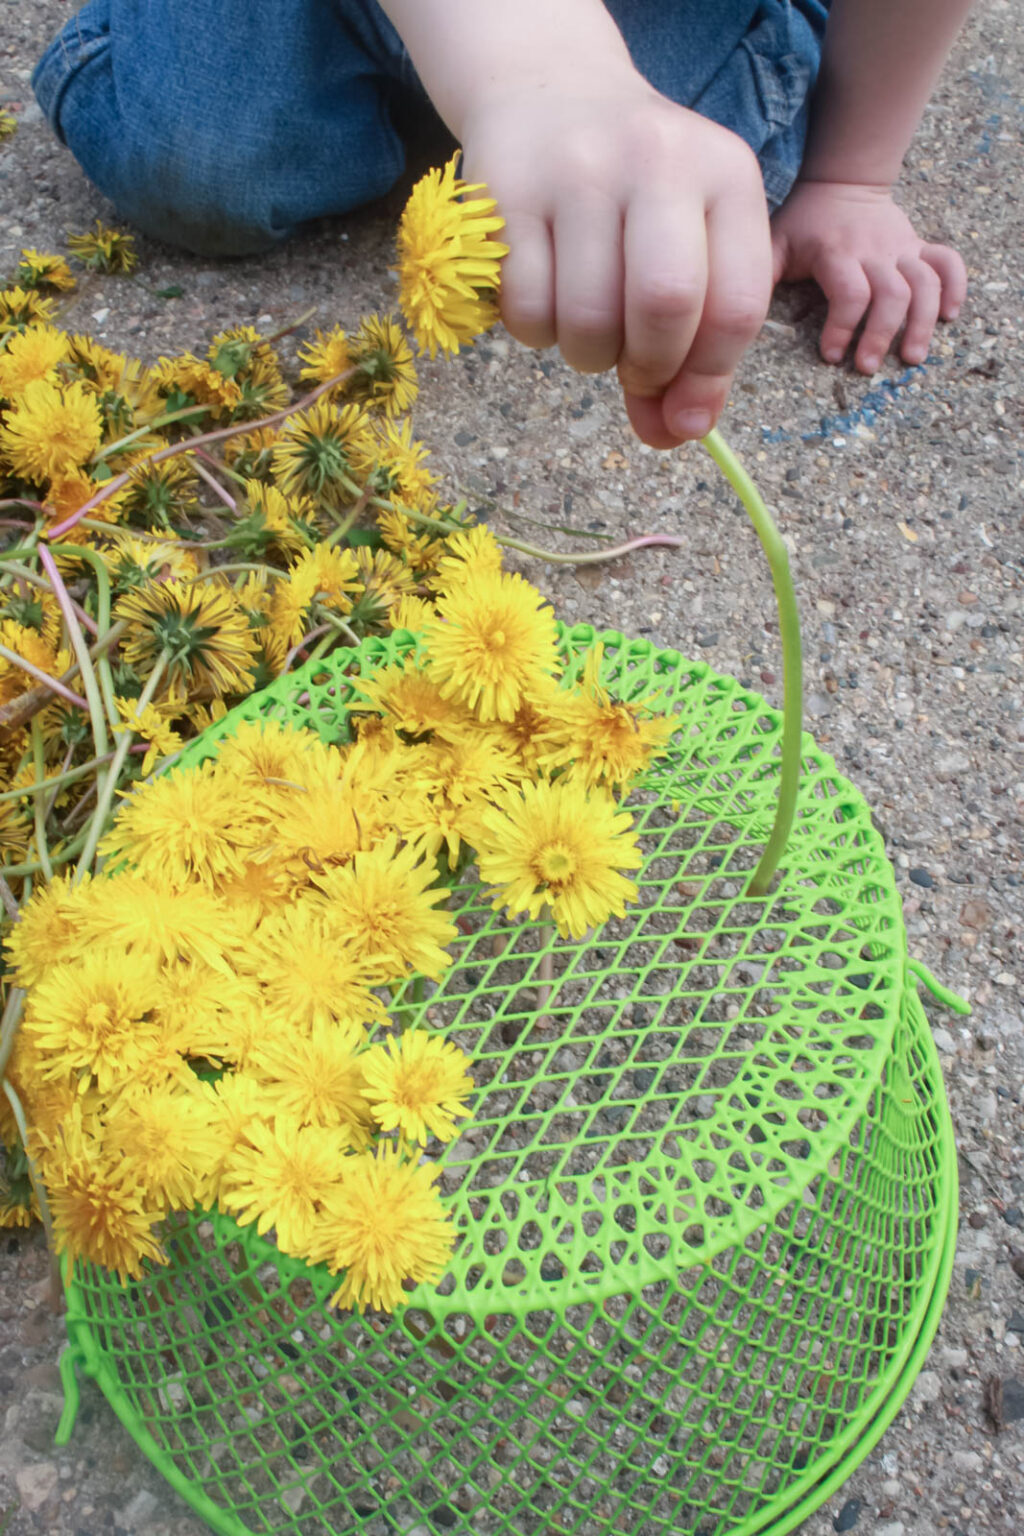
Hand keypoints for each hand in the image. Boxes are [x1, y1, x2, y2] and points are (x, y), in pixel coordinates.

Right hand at [460, 72, 773, 447]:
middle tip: (631, 367)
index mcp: (726, 174)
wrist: (551, 93)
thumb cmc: (635, 194)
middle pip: (664, 308)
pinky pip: (526, 310)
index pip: (737, 306)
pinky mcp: (508, 191)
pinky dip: (535, 333)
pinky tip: (544, 297)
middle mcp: (657, 159)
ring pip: (588, 321)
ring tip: (587, 325)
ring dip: (587, 356)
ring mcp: (578, 170)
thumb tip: (676, 433)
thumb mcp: (690, 244)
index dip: (707, 378)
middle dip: (648, 367)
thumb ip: (695, 345)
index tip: (681, 406)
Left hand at [771, 179, 967, 371]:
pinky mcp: (919, 248)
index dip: (844, 326)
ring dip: (922, 322)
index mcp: (838, 252)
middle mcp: (875, 250)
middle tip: (868, 367)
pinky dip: (955, 288)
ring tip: (913, 358)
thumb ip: (761, 275)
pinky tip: (951, 317)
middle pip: (892, 294)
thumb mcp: (776, 241)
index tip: (832, 355)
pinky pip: (948, 263)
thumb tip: (735, 318)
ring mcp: (902, 248)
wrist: (842, 183)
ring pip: (925, 284)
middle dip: (882, 334)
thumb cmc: (804, 224)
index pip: (850, 292)